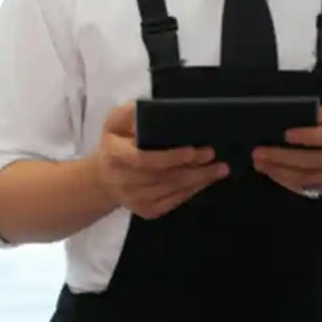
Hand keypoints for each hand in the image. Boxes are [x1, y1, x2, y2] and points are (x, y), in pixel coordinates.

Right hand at [96, 102, 228, 218]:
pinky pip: (174, 201)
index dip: (170, 157)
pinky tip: (206, 180)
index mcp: (116, 156)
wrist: (102, 180)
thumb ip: (131, 113)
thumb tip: (153, 110)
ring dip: (199, 180)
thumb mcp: (115, 122)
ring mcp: (135, 200)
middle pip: (165, 177)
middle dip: (194, 168)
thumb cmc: (115, 143)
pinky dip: (192, 191)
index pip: (144, 160)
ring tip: (219, 169)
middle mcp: (125, 181)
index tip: (192, 150)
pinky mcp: (146, 211)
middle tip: (215, 157)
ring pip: (173, 190)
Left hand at [252, 105, 321, 196]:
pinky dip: (284, 181)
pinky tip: (270, 171)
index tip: (285, 134)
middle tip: (258, 152)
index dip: (307, 136)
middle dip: (283, 157)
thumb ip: (319, 113)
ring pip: (306, 177)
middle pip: (312, 160)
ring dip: (279, 171)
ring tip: (259, 163)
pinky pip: (304, 187)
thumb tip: (291, 115)